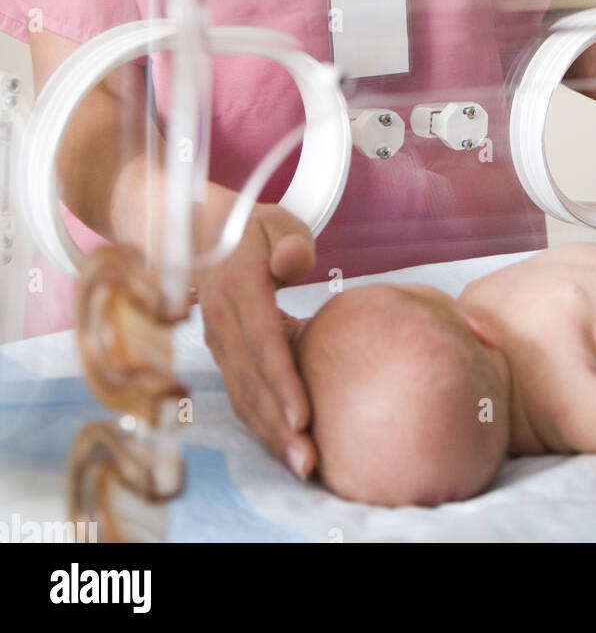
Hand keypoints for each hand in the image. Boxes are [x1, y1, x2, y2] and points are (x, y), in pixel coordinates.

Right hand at [195, 202, 316, 479]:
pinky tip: (284, 447)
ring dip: (270, 433)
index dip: (282, 379)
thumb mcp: (275, 222)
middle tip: (308, 459)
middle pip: (252, 380)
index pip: (263, 340)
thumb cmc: (249, 229)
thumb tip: (294, 261)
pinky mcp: (222, 355)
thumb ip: (291, 241)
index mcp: (238, 287)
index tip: (303, 414)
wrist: (196, 234)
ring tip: (301, 464)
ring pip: (243, 395)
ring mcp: (217, 342)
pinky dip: (261, 424)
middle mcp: (222, 322)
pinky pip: (241, 394)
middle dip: (279, 423)